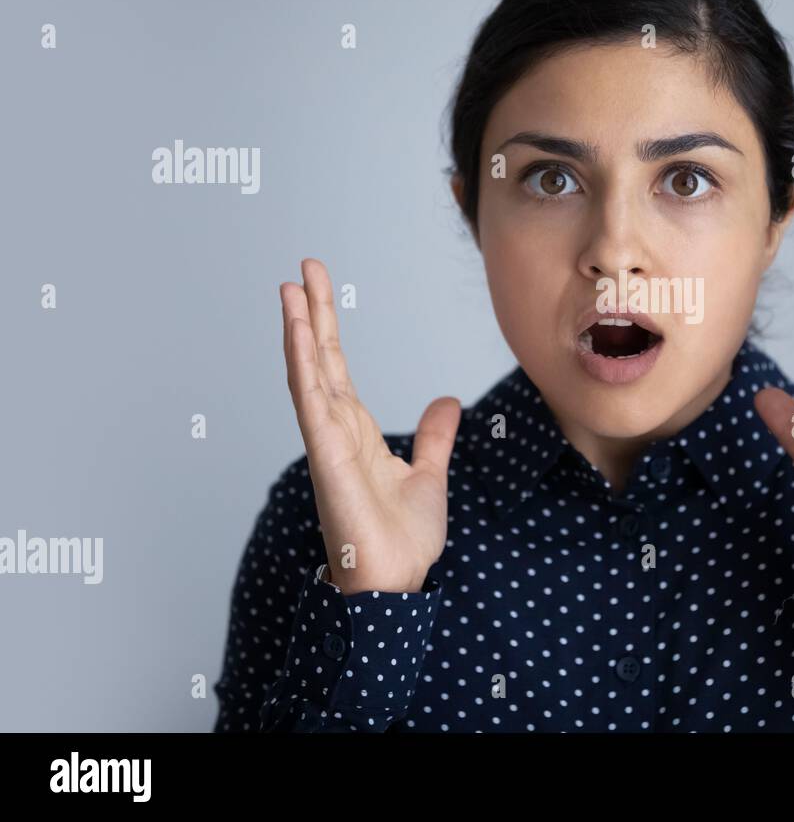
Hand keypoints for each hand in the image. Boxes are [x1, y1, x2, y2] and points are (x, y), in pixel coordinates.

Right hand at [280, 258, 460, 595]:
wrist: (396, 583)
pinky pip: (312, 405)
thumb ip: (434, 436)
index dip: (325, 328)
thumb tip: (446, 401)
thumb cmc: (402, 539)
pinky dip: (302, 367)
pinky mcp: (328, 458)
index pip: (336, 367)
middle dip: (311, 313)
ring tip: (290, 287)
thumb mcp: (429, 473)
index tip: (316, 288)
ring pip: (308, 374)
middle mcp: (335, 430)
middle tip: (302, 268)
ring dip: (298, 330)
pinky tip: (297, 335)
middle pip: (319, 359)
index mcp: (355, 431)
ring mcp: (327, 442)